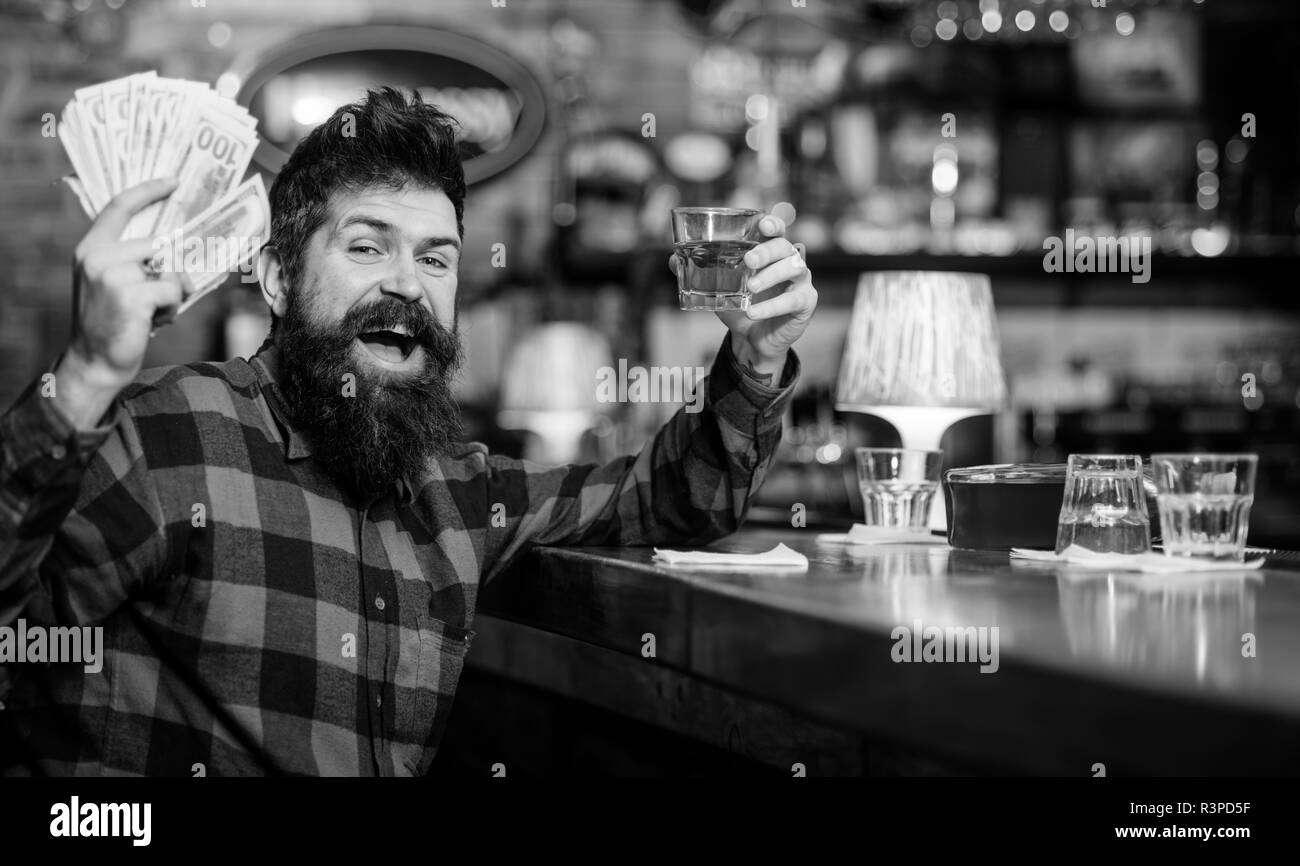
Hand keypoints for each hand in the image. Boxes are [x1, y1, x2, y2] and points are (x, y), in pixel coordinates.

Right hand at [54, 178, 180, 428]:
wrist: (95, 362)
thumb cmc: (114, 323)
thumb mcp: (116, 283)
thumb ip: (136, 262)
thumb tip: (178, 248)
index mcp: (91, 248)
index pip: (118, 207)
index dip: (148, 191)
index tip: (173, 181)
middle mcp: (98, 256)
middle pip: (159, 246)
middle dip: (169, 273)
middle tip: (155, 300)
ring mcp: (113, 275)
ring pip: (170, 271)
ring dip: (172, 294)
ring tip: (151, 313)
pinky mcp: (131, 294)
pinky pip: (173, 291)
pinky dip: (173, 307)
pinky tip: (153, 321)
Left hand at [668, 214, 816, 380]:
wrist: (753, 339)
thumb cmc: (740, 306)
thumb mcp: (717, 288)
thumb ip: (697, 272)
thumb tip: (671, 259)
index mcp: (770, 252)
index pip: (777, 229)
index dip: (773, 223)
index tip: (763, 225)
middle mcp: (789, 261)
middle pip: (785, 245)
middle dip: (767, 250)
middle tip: (749, 261)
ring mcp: (801, 281)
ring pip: (795, 267)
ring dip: (771, 275)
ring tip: (750, 286)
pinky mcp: (806, 303)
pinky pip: (793, 300)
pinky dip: (772, 306)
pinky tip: (754, 312)